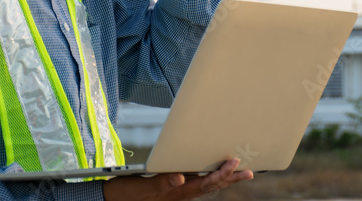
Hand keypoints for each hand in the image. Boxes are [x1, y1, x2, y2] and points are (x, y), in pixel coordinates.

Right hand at [101, 158, 252, 200]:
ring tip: (239, 171)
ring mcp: (178, 190)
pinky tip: (213, 171)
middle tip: (249, 171)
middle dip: (230, 178)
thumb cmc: (127, 194)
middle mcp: (181, 191)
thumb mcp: (143, 188)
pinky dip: (208, 175)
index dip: (222, 175)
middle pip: (211, 185)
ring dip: (223, 177)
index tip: (235, 164)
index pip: (205, 184)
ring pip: (205, 184)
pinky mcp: (172, 187)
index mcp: (177, 192)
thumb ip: (161, 183)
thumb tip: (180, 178)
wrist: (113, 199)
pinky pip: (196, 181)